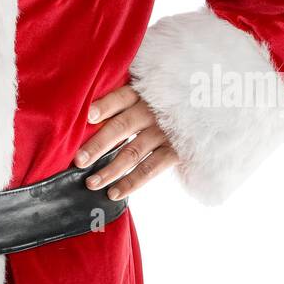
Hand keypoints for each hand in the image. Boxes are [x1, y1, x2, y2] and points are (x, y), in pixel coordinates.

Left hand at [73, 85, 178, 199]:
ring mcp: (164, 133)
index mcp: (144, 93)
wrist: (205, 105)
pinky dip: (131, 183)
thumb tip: (88, 117)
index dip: (104, 107)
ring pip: (132, 153)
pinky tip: (113, 193)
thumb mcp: (150, 90)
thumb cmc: (166, 100)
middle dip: (98, 145)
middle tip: (78, 161)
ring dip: (110, 170)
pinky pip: (150, 169)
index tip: (88, 117)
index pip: (121, 98)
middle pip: (121, 127)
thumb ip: (126, 100)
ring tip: (91, 184)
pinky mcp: (175, 152)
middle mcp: (153, 112)